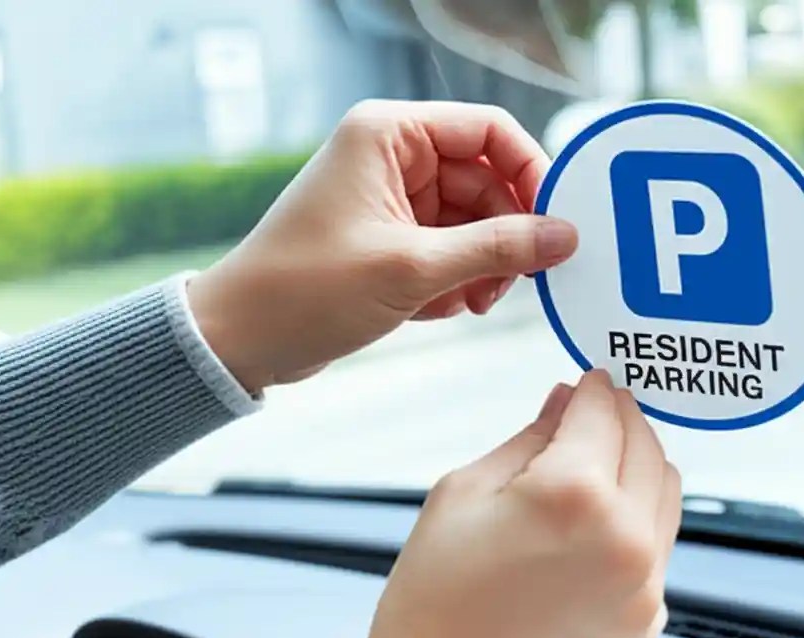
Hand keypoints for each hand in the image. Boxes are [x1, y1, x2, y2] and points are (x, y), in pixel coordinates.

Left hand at [186, 100, 577, 391]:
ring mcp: (392, 198)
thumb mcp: (413, 269)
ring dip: (482, 266)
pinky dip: (456, 280)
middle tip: (515, 282)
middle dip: (505, 235)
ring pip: (474, 221)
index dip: (531, 172)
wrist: (240, 340)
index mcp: (389, 134)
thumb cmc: (304, 290)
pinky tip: (436, 309)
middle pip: (488, 181)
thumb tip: (563, 236)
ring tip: (471, 303)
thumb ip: (497, 249)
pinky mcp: (391, 237)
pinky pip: (451, 248)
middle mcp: (392, 156)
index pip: (489, 131)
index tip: (556, 222)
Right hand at [360, 371, 681, 637]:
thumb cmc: (433, 606)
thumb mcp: (461, 496)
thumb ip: (527, 439)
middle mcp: (624, 536)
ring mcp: (643, 585)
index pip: (603, 411)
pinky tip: (598, 526)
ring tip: (601, 464)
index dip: (593, 388)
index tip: (589, 381)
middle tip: (597, 412)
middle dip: (622, 420)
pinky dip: (638, 524)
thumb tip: (565, 402)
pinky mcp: (646, 622)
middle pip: (648, 446)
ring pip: (667, 494)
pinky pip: (658, 550)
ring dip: (640, 467)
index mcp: (573, 494)